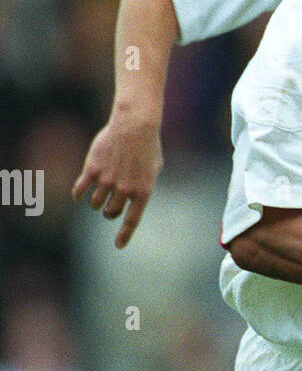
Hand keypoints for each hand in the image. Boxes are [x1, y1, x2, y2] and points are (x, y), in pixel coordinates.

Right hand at [72, 111, 163, 247]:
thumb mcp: (154, 168)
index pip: (132, 221)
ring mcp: (107, 180)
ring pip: (95, 203)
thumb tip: (134, 198)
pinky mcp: (92, 170)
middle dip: (109, 213)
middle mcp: (124, 190)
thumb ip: (145, 185)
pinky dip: (78, 194)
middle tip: (109, 208)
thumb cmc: (147, 145)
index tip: (118, 246)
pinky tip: (79, 194)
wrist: (134, 124)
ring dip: (96, 203)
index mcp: (143, 192)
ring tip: (99, 195)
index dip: (124, 235)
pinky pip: (80, 190)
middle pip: (111, 213)